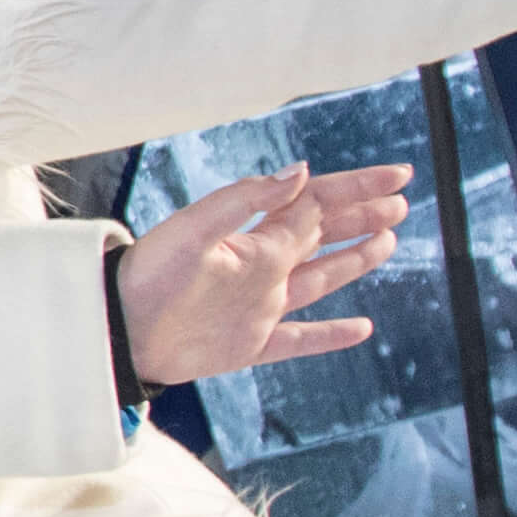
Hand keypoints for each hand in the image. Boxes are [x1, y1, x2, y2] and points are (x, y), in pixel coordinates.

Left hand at [116, 164, 414, 386]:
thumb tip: (302, 171)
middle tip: (400, 202)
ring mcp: (260, 308)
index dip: (357, 188)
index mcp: (253, 238)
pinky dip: (331, 335)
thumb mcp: (194, 230)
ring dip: (354, 260)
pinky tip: (362, 328)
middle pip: (324, 236)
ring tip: (387, 240)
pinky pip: (301, 339)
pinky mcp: (251, 345)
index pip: (317, 204)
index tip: (397, 175)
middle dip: (362, 217)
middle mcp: (263, 269)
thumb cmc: (147, 274)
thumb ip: (245, 201)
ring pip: (320, 280)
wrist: (116, 330)